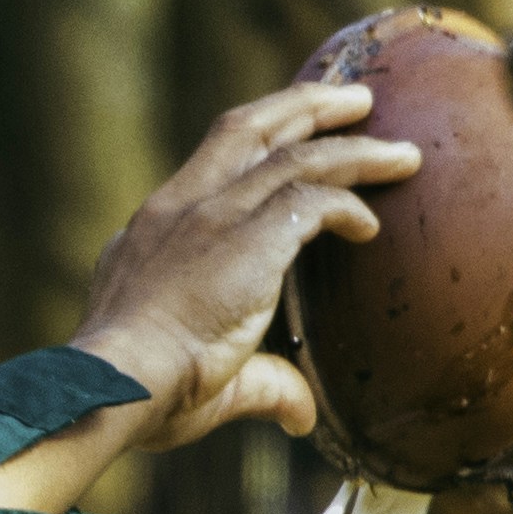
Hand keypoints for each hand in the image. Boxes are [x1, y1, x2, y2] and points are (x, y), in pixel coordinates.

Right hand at [0, 76, 426, 511]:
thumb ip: (262, 383)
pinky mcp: (245, 240)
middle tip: (355, 98)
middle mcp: (181, 207)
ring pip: (294, 154)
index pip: (212, 162)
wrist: (112, 386)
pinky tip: (370, 228)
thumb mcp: (202, 377)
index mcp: (155, 229)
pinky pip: (312, 202)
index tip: (294, 136)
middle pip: (248, 126)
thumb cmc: (141, 392)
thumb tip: (301, 415)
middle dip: (305, 105)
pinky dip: (346, 207)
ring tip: (400, 152)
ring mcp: (212, 217)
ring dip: (353, 148)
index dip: (258, 141)